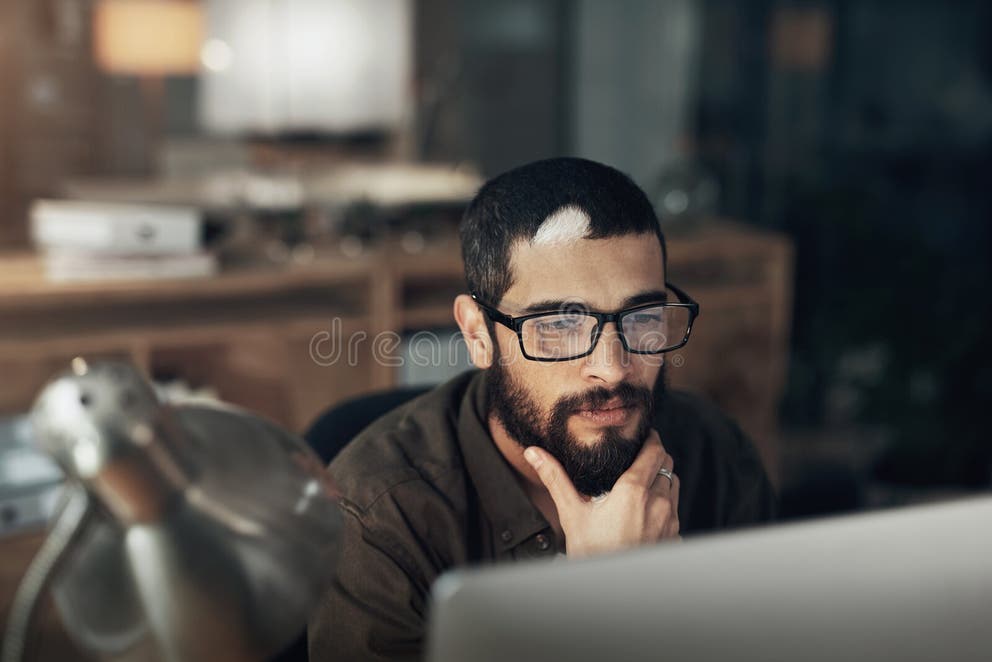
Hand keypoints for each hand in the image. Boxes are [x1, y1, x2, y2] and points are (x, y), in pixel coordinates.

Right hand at [523, 430, 679, 556]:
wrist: (613, 591)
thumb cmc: (592, 553)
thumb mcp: (572, 514)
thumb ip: (555, 479)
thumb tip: (534, 453)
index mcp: (634, 491)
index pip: (654, 451)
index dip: (650, 439)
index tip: (643, 436)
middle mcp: (658, 503)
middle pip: (667, 464)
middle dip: (655, 457)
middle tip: (639, 456)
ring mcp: (670, 521)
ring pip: (673, 486)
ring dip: (662, 479)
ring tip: (642, 484)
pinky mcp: (674, 537)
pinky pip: (675, 511)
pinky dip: (665, 504)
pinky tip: (647, 514)